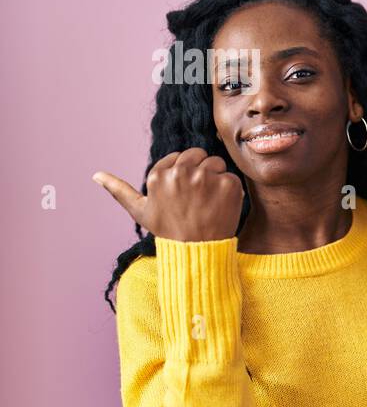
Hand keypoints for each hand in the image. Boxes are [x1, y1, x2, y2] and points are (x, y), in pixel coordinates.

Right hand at [93, 148, 243, 241]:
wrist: (197, 252)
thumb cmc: (167, 231)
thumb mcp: (140, 211)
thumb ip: (119, 190)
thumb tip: (96, 175)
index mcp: (158, 175)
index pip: (179, 157)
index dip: (183, 173)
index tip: (184, 192)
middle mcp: (181, 172)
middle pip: (198, 154)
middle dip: (200, 170)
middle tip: (198, 196)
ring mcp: (206, 178)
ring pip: (217, 162)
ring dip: (216, 177)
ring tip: (209, 200)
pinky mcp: (227, 184)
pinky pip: (232, 176)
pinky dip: (230, 190)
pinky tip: (221, 205)